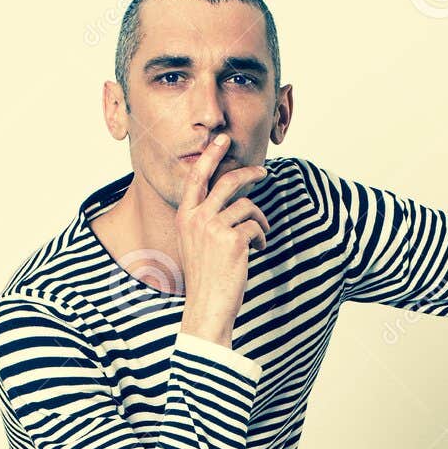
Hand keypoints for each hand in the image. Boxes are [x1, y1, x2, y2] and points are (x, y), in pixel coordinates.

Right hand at [177, 134, 269, 345]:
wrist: (206, 308)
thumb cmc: (204, 279)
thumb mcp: (196, 244)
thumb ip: (206, 220)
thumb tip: (232, 200)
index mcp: (184, 216)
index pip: (196, 177)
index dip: (211, 155)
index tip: (222, 140)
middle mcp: (196, 218)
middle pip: (227, 182)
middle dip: (249, 173)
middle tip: (263, 172)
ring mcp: (214, 228)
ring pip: (247, 207)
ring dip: (259, 221)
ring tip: (259, 237)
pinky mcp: (233, 240)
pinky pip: (255, 226)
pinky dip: (261, 237)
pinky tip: (257, 251)